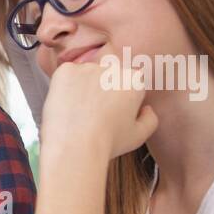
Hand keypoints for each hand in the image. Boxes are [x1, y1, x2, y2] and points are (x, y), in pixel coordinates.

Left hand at [41, 61, 157, 161]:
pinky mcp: (66, 70)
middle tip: (91, 113)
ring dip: (82, 87)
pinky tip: (66, 105)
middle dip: (101, 89)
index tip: (111, 113)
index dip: (120, 98)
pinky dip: (64, 86)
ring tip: (77, 112)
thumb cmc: (106, 144)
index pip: (128, 82)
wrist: (75, 146)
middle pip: (107, 75)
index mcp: (134, 80)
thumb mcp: (138, 137)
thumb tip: (146, 108)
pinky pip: (66, 74)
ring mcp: (88, 67)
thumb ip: (150, 119)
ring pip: (85, 74)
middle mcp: (113, 68)